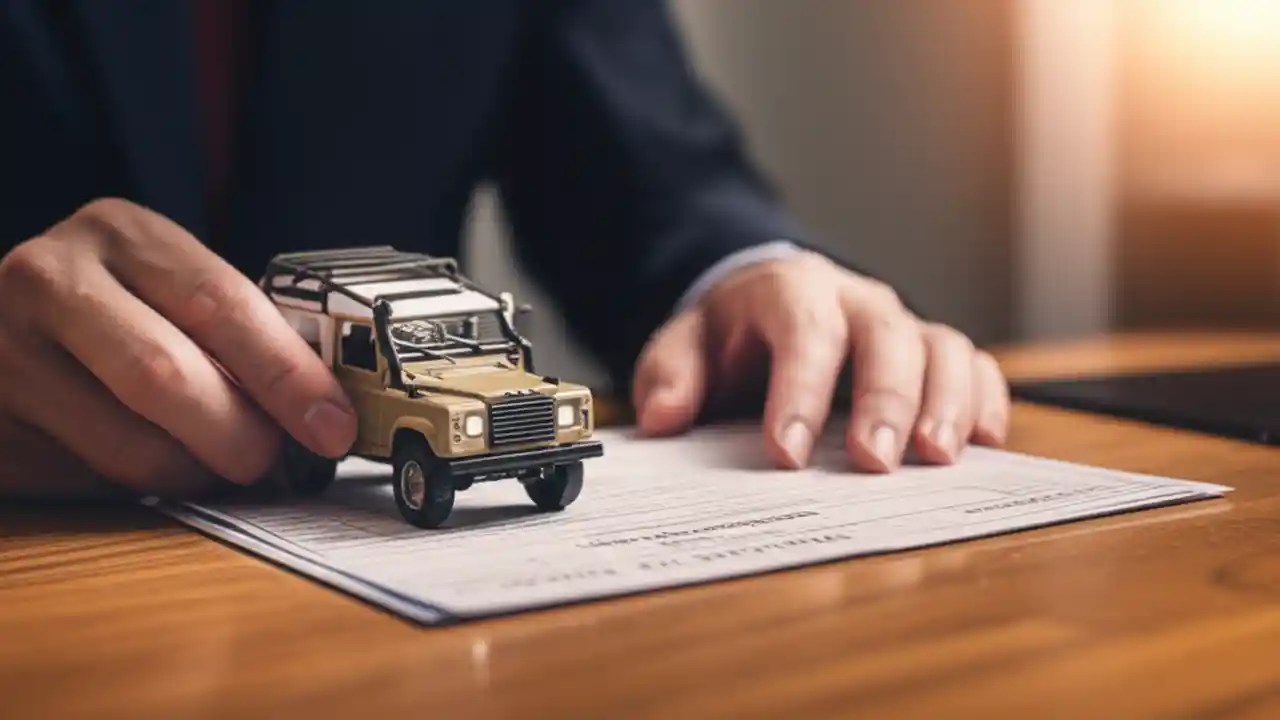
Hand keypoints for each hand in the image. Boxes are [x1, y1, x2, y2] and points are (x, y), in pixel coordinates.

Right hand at [0, 198, 355, 497]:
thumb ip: (236, 335)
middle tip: (269, 460)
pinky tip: (149, 463)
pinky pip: (89, 483)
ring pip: (129, 447)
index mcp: (119, 234)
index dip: (287, 373)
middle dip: (239, 434)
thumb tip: (323, 412)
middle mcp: (49, 282)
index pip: (220, 303)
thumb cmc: (116, 309)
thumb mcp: (170, 290)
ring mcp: (4, 355)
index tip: (332, 425)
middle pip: (166, 376)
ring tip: (210, 463)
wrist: (3, 325)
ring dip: (194, 473)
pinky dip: (140, 489)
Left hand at [632, 251, 1009, 471]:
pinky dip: (985, 400)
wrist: (768, 303)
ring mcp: (900, 327)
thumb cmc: (732, 334)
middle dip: (885, 400)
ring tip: (938, 458)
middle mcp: (857, 302)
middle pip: (886, 337)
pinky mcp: (931, 354)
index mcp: (791, 292)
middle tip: (876, 462)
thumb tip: (664, 415)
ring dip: (947, 402)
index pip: (804, 331)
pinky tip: (981, 443)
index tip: (788, 452)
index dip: (800, 391)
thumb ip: (671, 374)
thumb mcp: (685, 344)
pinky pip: (975, 366)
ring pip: (943, 348)